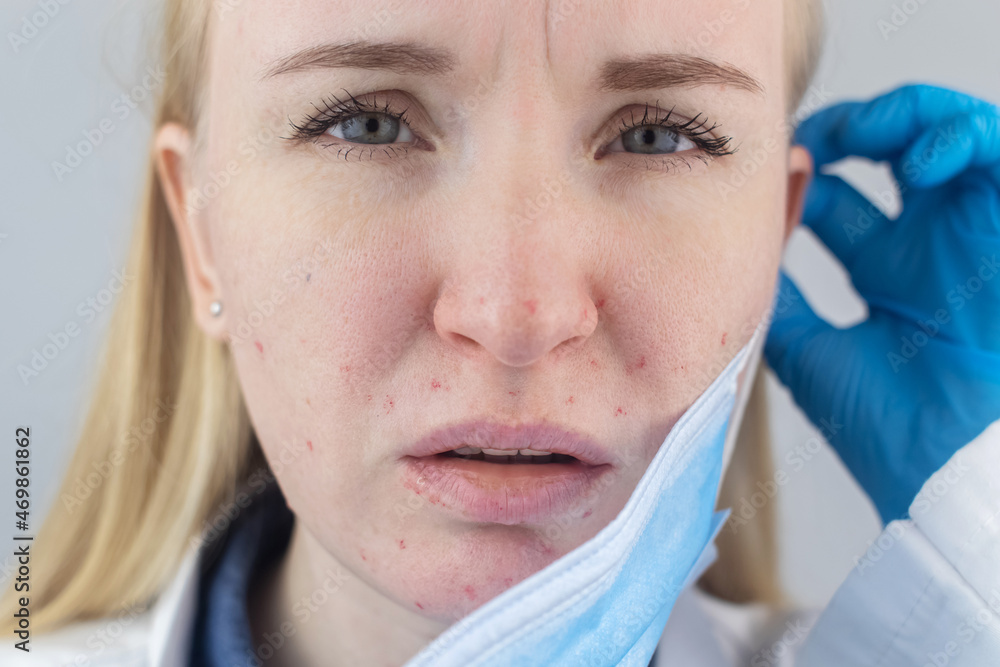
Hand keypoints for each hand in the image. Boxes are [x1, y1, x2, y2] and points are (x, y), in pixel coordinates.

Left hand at [765, 84, 999, 522]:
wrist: (949, 469)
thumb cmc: (889, 429)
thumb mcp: (812, 354)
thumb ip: (781, 305)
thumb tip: (735, 264)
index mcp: (885, 276)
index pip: (841, 201)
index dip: (804, 176)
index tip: (770, 171)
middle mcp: (928, 247)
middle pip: (889, 155)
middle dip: (846, 132)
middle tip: (810, 138)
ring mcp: (968, 234)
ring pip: (943, 136)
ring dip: (897, 119)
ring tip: (856, 135)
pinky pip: (994, 150)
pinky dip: (956, 136)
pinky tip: (915, 158)